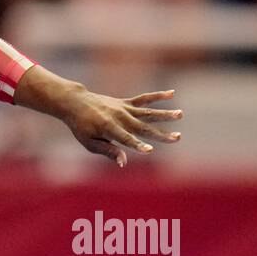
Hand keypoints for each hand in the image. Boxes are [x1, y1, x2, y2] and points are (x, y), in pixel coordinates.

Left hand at [58, 87, 182, 166]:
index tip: (150, 150)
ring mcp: (124, 108)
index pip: (126, 139)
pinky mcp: (126, 103)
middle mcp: (119, 117)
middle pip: (143, 127)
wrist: (75, 102)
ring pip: (148, 112)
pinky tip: (172, 93)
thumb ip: (108, 151)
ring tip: (180, 114)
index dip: (137, 145)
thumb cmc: (81, 127)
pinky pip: (144, 99)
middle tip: (178, 137)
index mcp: (108, 128)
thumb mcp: (89, 142)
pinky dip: (158, 96)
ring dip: (165, 114)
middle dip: (161, 134)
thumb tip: (124, 162)